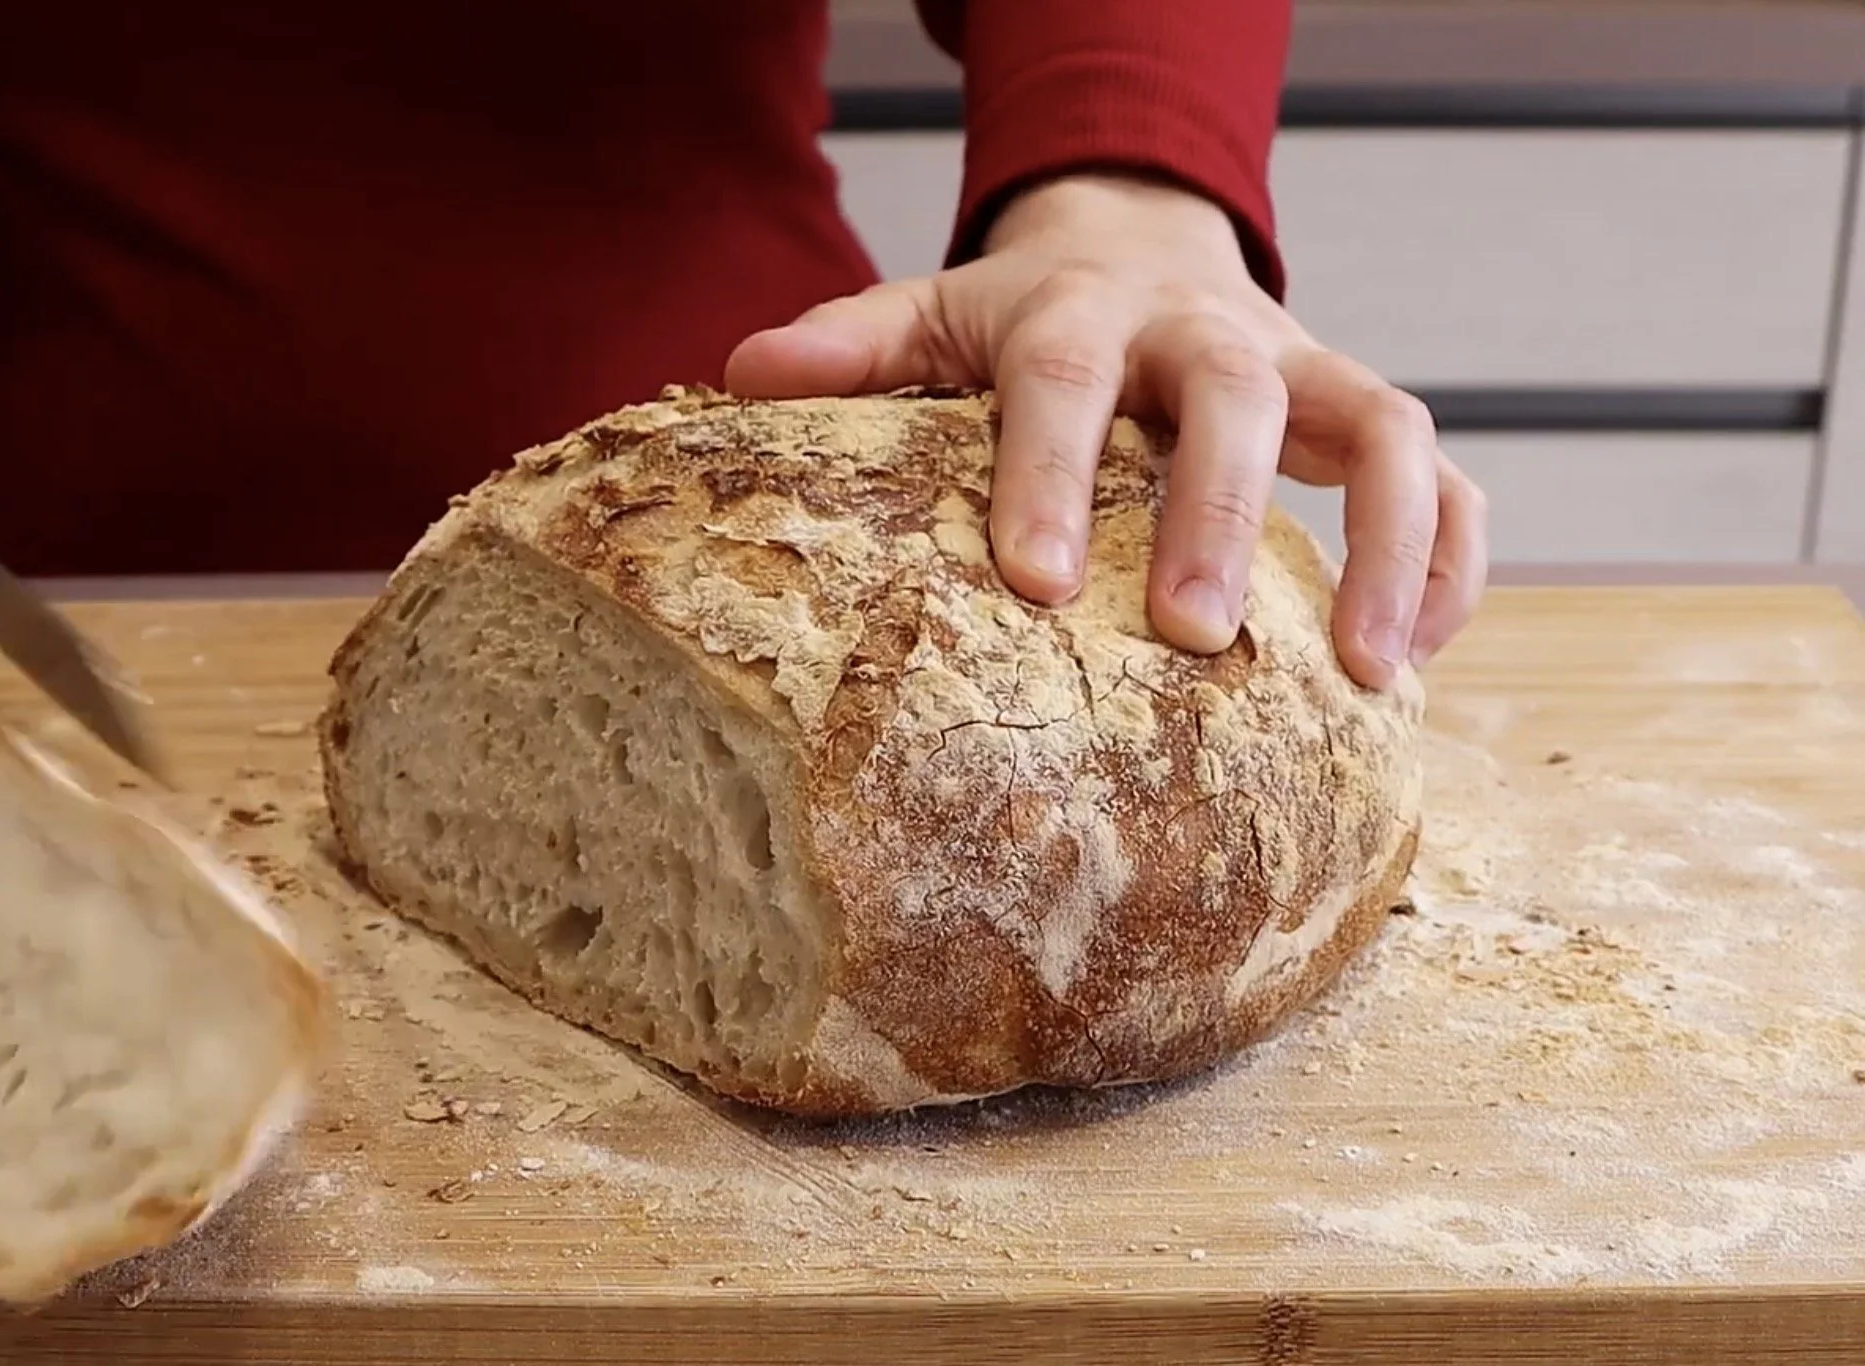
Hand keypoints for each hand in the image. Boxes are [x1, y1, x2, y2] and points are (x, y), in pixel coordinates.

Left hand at [723, 172, 1487, 689]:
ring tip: (1369, 677)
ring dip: (1390, 547)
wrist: (1141, 249)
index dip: (1049, 473)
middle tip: (1195, 636)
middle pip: (1237, 400)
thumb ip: (852, 347)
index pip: (1063, 382)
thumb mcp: (931, 316)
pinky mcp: (1367, 415)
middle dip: (1224, 515)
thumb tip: (742, 373)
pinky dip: (1452, 561)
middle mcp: (1207, 334)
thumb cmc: (1023, 318)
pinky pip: (1450, 478)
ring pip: (1389, 429)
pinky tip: (1417, 658)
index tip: (1035, 583)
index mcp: (1079, 314)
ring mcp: (1305, 370)